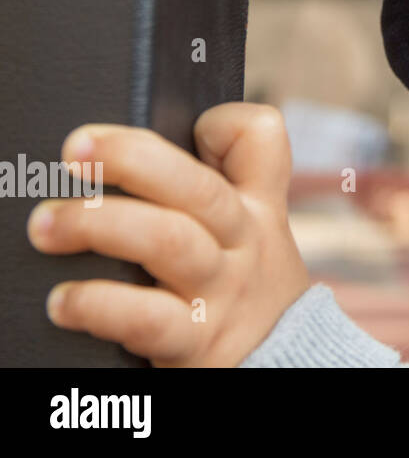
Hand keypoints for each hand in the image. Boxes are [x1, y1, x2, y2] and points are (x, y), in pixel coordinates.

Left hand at [27, 103, 310, 365]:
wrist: (281, 365)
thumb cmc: (241, 286)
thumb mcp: (248, 231)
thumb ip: (210, 184)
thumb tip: (131, 146)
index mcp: (253, 204)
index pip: (261, 141)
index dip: (224, 122)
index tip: (181, 124)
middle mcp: (242, 241)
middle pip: (198, 187)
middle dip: (132, 159)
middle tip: (75, 150)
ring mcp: (220, 291)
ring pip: (168, 241)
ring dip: (100, 225)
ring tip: (47, 225)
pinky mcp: (194, 342)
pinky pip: (146, 318)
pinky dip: (100, 305)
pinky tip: (65, 300)